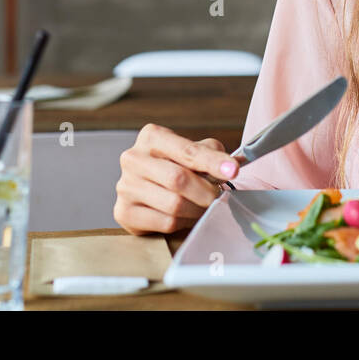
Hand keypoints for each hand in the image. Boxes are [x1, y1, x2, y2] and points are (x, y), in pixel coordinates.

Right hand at [114, 124, 238, 234]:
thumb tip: (231, 166)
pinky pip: (165, 223)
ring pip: (174, 205)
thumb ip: (211, 154)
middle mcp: (133, 158)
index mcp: (151, 137)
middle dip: (206, 191)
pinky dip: (184, 222)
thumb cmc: (176, 165)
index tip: (233, 170)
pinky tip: (187, 216)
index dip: (212, 161)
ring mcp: (125, 186)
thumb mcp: (194, 151)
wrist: (150, 189)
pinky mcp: (124, 212)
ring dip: (197, 209)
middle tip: (220, 197)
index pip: (187, 151)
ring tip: (204, 206)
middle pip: (178, 179)